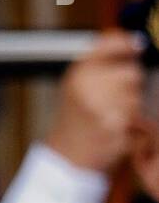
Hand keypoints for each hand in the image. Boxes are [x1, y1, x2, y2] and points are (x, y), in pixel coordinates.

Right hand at [45, 29, 144, 172]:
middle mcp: (89, 84)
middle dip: (129, 87)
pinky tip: (112, 130)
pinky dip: (129, 125)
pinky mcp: (114, 125)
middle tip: (113, 101)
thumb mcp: (77, 86)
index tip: (137, 47)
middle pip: (132, 72)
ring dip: (130, 107)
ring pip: (136, 96)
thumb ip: (102, 63)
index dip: (128, 44)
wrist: (65, 160)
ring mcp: (102, 105)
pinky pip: (135, 118)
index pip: (113, 43)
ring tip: (110, 117)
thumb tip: (138, 44)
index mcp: (79, 72)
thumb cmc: (74, 123)